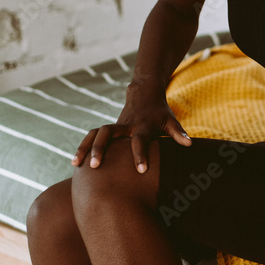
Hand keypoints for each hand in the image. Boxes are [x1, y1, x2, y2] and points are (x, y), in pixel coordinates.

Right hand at [71, 85, 190, 172]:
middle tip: (96, 167)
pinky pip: (92, 136)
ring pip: (96, 134)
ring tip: (77, 165)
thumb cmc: (160, 113)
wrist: (144, 94)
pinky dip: (83, 147)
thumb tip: (189, 144)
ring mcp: (115, 126)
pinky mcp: (108, 128)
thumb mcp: (171, 121)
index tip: (140, 170)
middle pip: (110, 134)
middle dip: (101, 149)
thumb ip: (178, 134)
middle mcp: (126, 126)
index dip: (140, 155)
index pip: (140, 141)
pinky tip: (75, 163)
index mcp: (142, 127)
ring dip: (86, 148)